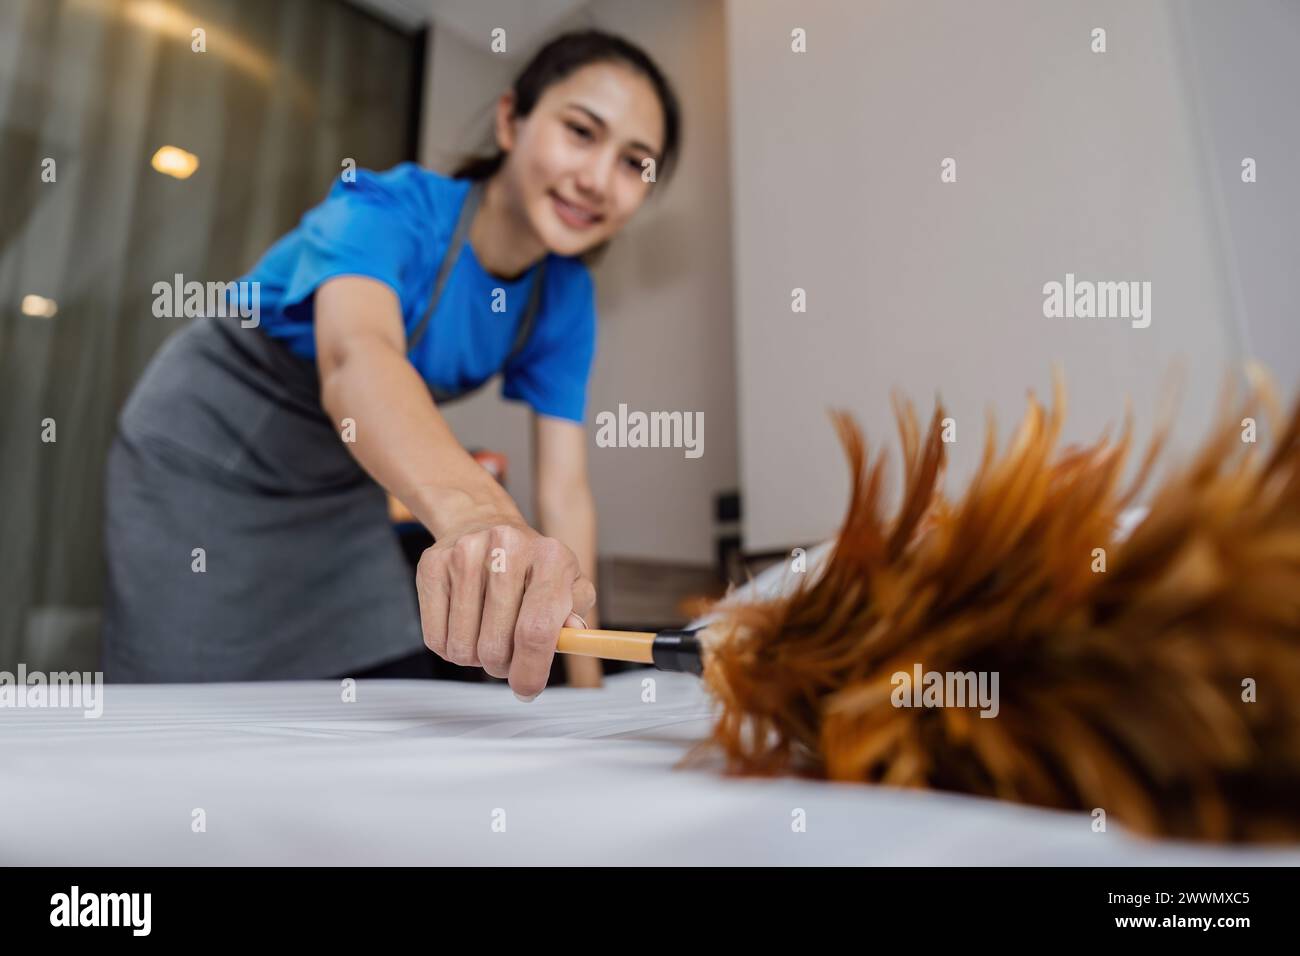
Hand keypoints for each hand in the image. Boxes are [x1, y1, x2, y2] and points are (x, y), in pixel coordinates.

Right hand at [415, 517, 596, 700]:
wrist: (483, 525)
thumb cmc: (532, 568)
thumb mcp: (566, 585)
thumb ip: (575, 614)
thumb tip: (571, 636)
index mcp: (550, 556)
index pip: (537, 630)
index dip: (531, 670)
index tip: (526, 690)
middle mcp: (506, 549)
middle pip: (496, 646)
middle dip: (502, 666)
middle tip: (508, 655)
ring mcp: (464, 555)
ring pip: (463, 648)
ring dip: (475, 657)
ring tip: (487, 633)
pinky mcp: (431, 566)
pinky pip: (436, 639)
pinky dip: (451, 647)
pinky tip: (465, 625)